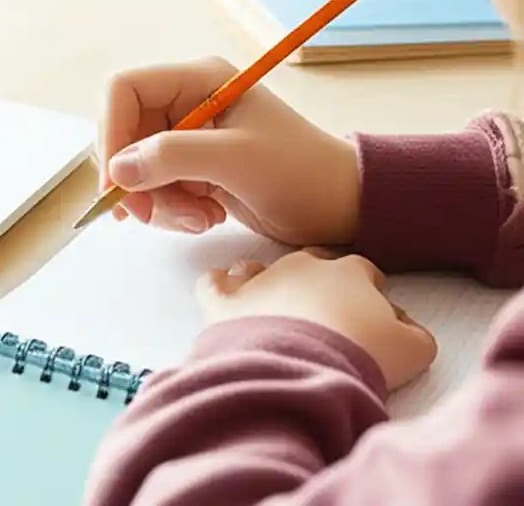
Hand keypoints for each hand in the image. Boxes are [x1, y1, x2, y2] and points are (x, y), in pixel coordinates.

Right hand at [100, 57, 360, 245]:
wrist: (341, 208)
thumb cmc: (302, 174)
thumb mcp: (236, 161)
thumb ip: (172, 158)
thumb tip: (117, 171)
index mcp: (199, 80)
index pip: (124, 90)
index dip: (110, 132)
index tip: (115, 181)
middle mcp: (188, 102)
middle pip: (124, 133)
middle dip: (134, 178)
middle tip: (149, 214)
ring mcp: (189, 137)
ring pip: (135, 167)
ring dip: (157, 201)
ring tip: (199, 219)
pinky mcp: (193, 168)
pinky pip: (154, 187)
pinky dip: (170, 210)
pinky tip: (205, 217)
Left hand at [198, 251, 436, 390]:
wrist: (303, 366)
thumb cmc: (361, 355)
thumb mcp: (414, 349)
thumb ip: (416, 333)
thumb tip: (406, 327)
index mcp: (349, 272)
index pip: (363, 271)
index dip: (368, 291)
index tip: (369, 312)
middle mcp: (300, 266)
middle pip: (310, 263)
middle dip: (316, 281)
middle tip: (321, 311)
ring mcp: (258, 279)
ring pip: (257, 267)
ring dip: (264, 282)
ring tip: (270, 307)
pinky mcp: (223, 301)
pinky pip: (213, 283)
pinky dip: (217, 287)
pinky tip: (223, 296)